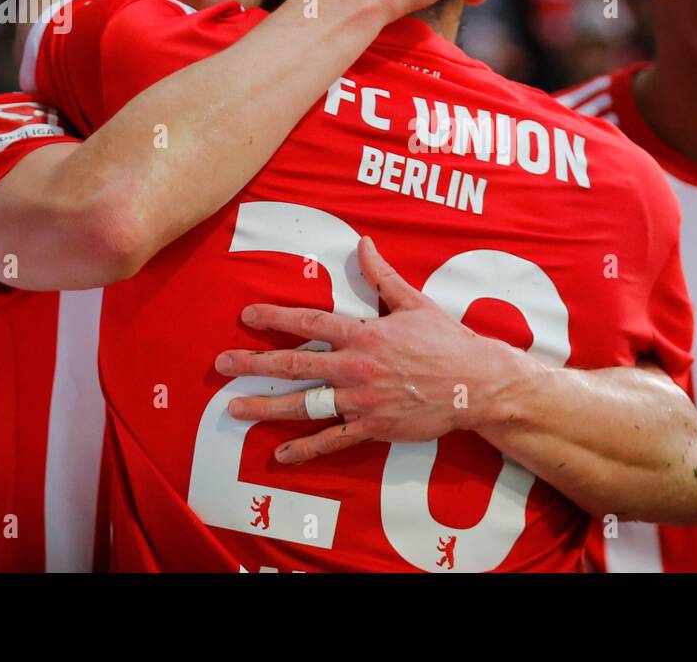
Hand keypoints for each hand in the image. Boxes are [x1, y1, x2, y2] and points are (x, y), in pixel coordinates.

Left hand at [215, 236, 535, 463]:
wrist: (474, 383)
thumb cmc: (446, 341)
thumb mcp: (415, 302)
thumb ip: (382, 276)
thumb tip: (363, 243)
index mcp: (363, 334)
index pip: (309, 322)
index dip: (275, 317)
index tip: (247, 315)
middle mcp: (355, 367)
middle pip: (295, 364)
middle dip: (254, 363)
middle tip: (222, 363)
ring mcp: (361, 401)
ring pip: (304, 404)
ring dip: (266, 407)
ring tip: (234, 408)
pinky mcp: (372, 427)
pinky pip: (332, 440)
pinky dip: (306, 448)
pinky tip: (280, 454)